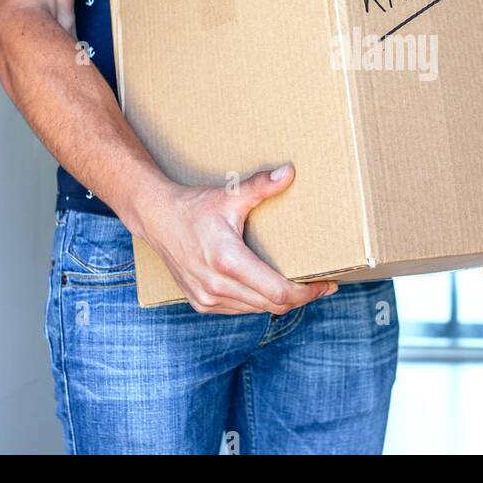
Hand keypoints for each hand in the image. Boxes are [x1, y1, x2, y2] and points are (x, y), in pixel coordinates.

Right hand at [131, 164, 335, 314]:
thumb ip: (261, 186)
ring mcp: (207, 298)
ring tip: (300, 286)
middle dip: (301, 297)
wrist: (156, 218)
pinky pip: (240, 310)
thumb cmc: (194, 206)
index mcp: (228, 261)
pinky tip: (270, 289)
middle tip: (321, 286)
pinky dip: (258, 302)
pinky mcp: (201, 303)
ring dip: (280, 302)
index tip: (326, 284)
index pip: (278, 292)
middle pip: (272, 305)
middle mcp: (217, 286)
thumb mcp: (230, 195)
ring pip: (257, 310)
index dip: (307, 292)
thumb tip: (290, 173)